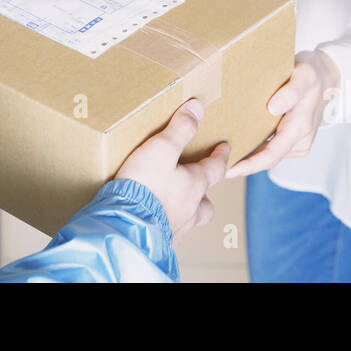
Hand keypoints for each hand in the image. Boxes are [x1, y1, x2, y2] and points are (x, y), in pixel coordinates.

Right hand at [114, 98, 230, 244]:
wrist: (125, 227)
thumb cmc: (145, 187)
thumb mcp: (161, 148)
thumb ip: (180, 128)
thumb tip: (197, 107)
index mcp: (195, 186)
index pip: (216, 168)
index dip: (220, 156)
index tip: (225, 147)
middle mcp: (191, 210)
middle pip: (207, 202)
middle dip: (204, 192)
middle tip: (197, 184)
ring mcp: (177, 229)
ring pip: (190, 220)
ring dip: (187, 211)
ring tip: (174, 204)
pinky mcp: (159, 243)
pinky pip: (170, 233)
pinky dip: (166, 225)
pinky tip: (153, 220)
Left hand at [225, 49, 340, 178]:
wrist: (327, 76)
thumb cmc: (313, 74)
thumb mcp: (304, 75)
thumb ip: (291, 91)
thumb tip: (273, 108)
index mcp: (299, 129)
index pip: (271, 155)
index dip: (249, 166)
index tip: (227, 170)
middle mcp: (298, 141)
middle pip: (266, 158)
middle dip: (241, 163)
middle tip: (213, 163)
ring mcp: (295, 142)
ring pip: (267, 154)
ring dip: (246, 156)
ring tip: (219, 154)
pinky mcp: (290, 138)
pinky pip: (269, 146)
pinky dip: (253, 147)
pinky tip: (234, 141)